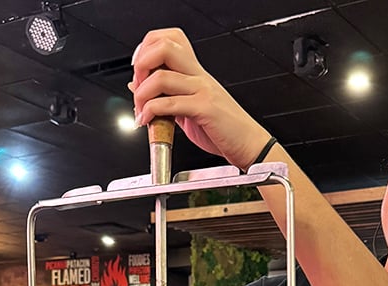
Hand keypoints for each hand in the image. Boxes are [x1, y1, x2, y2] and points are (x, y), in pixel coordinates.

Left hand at [130, 28, 269, 169]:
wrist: (250, 145)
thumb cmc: (224, 130)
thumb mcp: (190, 110)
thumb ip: (167, 98)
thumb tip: (139, 88)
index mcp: (195, 73)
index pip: (168, 40)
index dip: (146, 50)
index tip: (139, 72)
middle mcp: (198, 76)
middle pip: (163, 47)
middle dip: (141, 64)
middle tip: (138, 86)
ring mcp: (202, 90)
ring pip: (162, 76)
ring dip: (142, 94)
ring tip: (140, 110)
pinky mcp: (205, 109)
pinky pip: (170, 104)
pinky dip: (151, 113)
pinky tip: (148, 122)